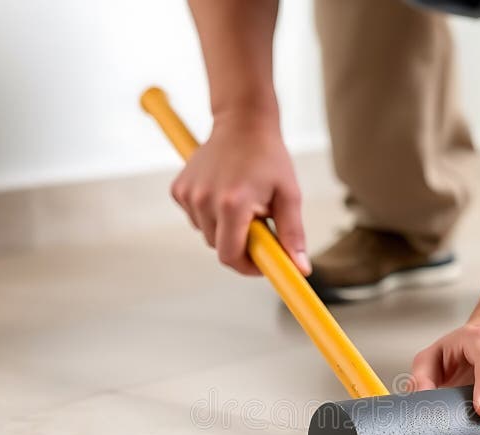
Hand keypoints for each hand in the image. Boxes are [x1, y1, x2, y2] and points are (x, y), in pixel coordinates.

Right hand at [171, 110, 309, 276]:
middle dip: (240, 245)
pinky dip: (211, 216)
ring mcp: (188, 194)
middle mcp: (204, 200)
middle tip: (259, 225)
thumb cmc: (269, 157)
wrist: (242, 121)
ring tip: (243, 205)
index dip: (247, 267)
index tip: (262, 263)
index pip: (230, 256)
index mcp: (232, 203)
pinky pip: (196, 220)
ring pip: (207, 235)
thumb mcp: (289, 195)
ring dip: (225, 230)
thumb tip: (300, 268)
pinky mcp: (178, 190)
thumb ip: (293, 234)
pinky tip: (224, 195)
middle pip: (219, 248)